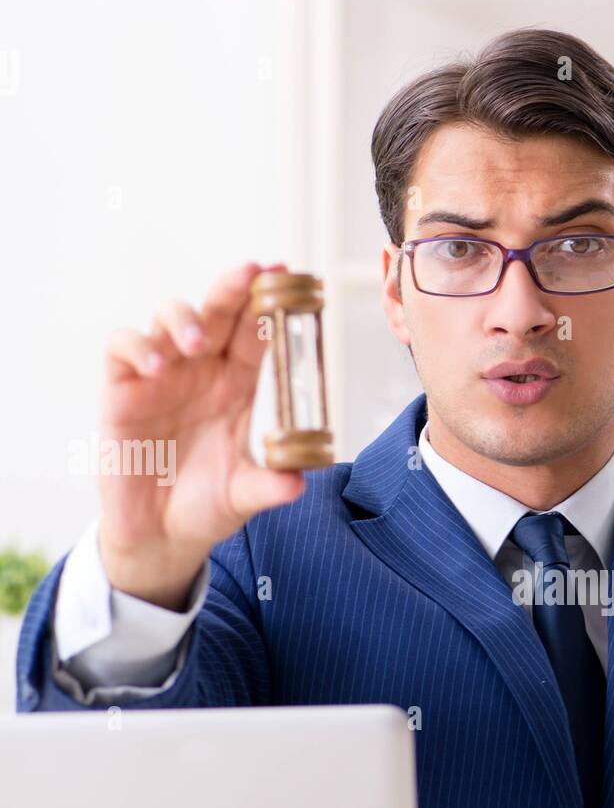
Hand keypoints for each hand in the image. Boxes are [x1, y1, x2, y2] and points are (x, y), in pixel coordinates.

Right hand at [96, 260, 303, 608]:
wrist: (159, 535)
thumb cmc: (206, 506)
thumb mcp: (243, 497)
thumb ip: (268, 487)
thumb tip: (297, 484)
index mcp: (237, 386)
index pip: (255, 334)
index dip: (270, 303)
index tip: (287, 275)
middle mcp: (201, 372)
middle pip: (217, 314)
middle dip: (233, 289)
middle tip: (251, 272)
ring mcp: (160, 376)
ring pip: (168, 319)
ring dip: (184, 319)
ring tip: (199, 343)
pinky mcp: (121, 389)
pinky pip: (123, 348)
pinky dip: (137, 346)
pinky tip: (156, 365)